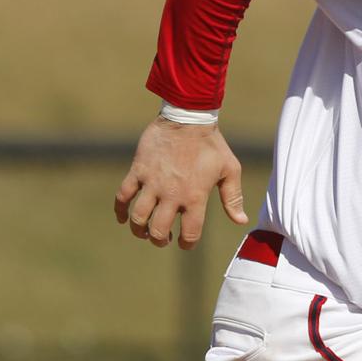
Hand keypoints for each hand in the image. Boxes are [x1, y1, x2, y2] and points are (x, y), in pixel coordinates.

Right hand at [114, 117, 248, 248]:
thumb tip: (242, 221)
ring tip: (145, 231)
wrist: (188, 117)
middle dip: (160, 240)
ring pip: (138, 217)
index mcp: (195, 197)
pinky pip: (122, 195)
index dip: (187, 243)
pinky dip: (120, 210)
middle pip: (159, 230)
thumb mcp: (230, 170)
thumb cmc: (212, 144)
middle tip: (163, 239)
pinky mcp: (138, 170)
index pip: (190, 232)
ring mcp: (152, 183)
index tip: (185, 243)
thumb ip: (233, 198)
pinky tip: (123, 217)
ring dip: (139, 230)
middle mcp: (172, 194)